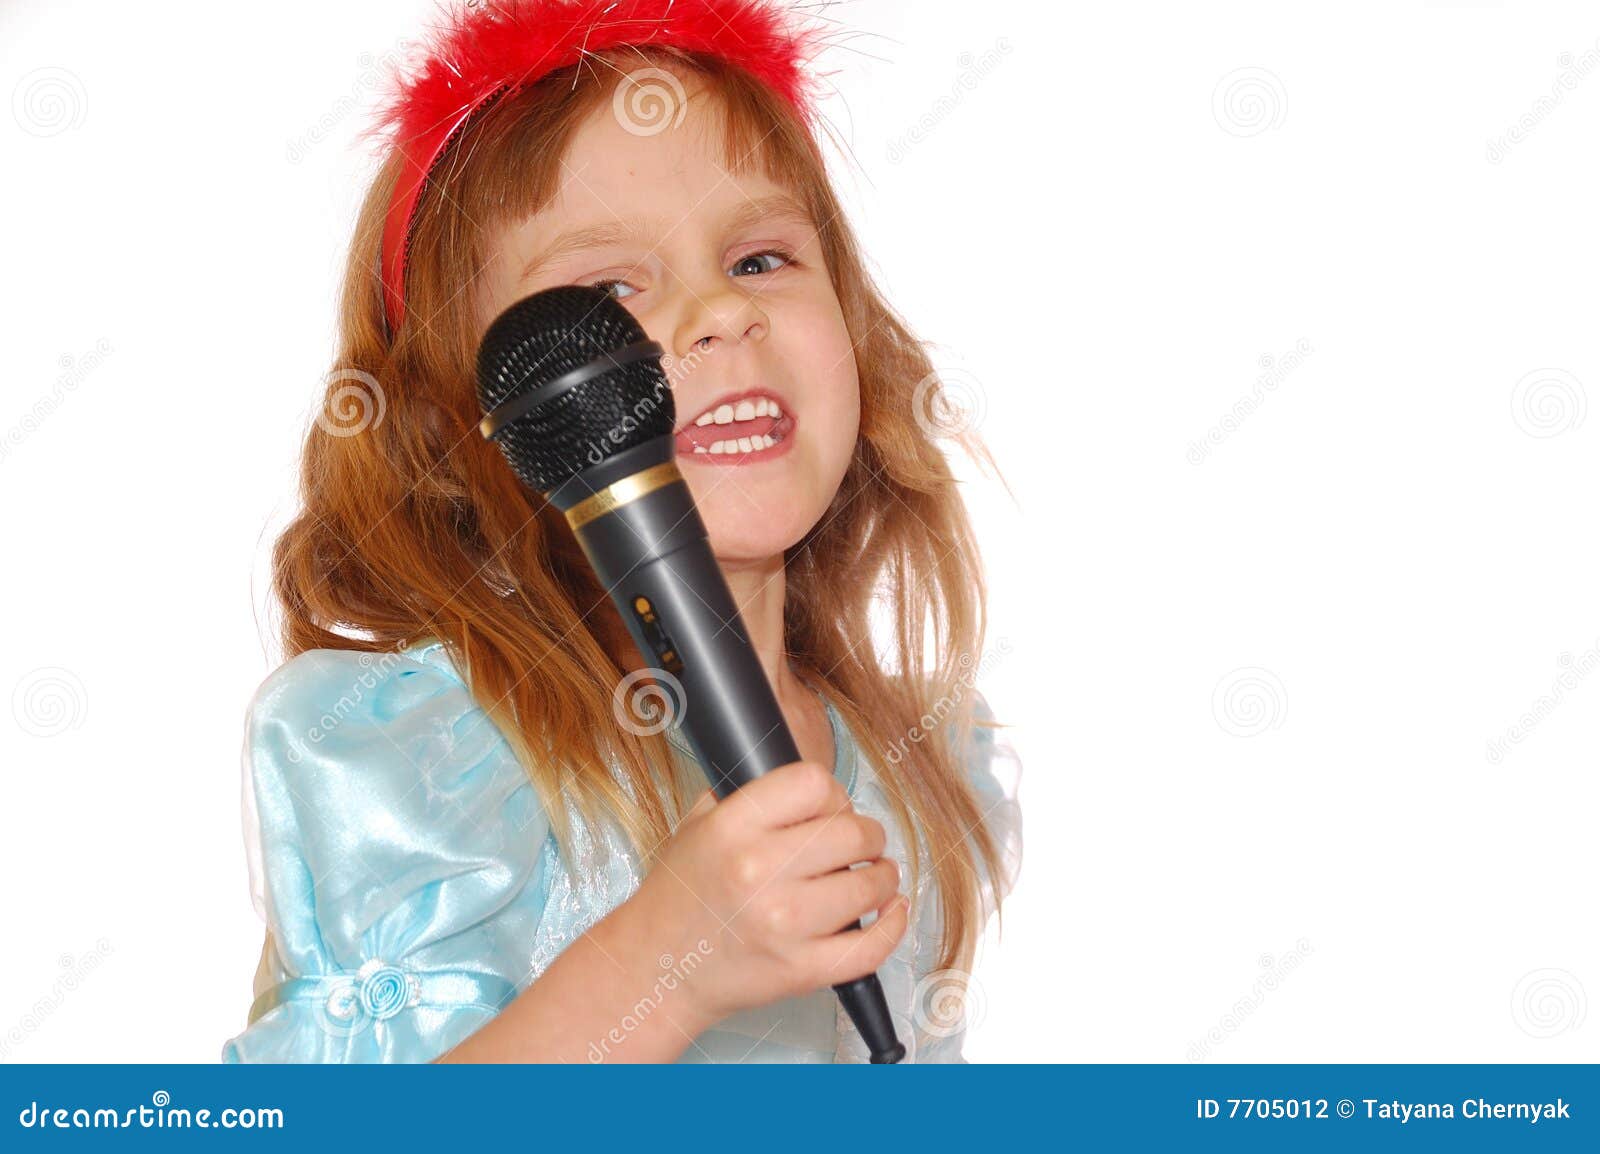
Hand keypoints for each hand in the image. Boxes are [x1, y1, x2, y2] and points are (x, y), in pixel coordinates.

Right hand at [620, 760, 909, 1027]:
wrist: (656, 967)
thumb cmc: (682, 895)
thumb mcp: (698, 824)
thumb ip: (750, 795)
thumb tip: (813, 785)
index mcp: (732, 828)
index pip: (813, 783)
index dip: (831, 793)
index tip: (831, 808)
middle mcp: (758, 872)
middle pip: (852, 832)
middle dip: (867, 834)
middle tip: (861, 842)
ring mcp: (783, 925)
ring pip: (870, 885)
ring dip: (882, 876)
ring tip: (873, 875)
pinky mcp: (801, 970)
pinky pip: (870, 946)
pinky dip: (892, 925)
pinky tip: (891, 909)